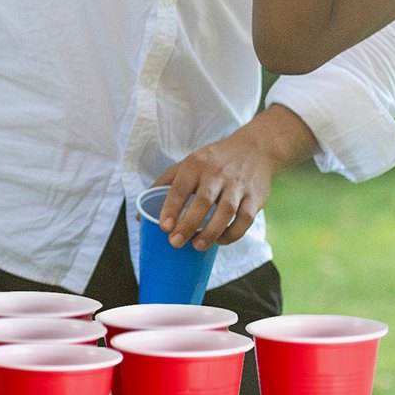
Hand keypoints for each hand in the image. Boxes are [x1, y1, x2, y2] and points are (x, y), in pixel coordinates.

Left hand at [154, 129, 279, 251]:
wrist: (255, 148)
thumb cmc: (213, 161)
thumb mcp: (187, 164)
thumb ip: (163, 186)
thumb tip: (140, 216)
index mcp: (196, 165)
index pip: (181, 186)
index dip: (171, 207)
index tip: (163, 226)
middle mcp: (217, 173)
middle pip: (204, 201)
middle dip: (189, 224)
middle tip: (175, 242)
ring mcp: (238, 185)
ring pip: (226, 211)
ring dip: (211, 232)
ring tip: (197, 246)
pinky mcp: (254, 197)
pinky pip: (244, 219)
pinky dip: (233, 233)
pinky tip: (221, 240)